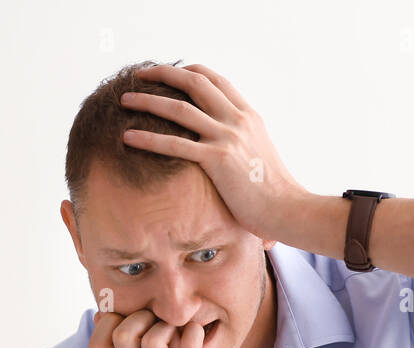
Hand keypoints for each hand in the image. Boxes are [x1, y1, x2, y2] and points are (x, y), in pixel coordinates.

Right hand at [88, 309, 233, 347]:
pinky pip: (189, 343)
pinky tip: (194, 336)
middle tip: (156, 323)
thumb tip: (101, 315)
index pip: (96, 346)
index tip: (128, 321)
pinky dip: (193, 330)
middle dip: (139, 317)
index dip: (108, 323)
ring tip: (176, 333)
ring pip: (152, 340)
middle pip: (122, 336)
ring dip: (166, 325)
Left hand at [119, 63, 305, 241]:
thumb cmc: (276, 193)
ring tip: (124, 99)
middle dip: (163, 74)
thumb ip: (244, 143)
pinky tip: (128, 137)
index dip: (188, 72)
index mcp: (249, 116)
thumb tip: (233, 150)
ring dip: (148, 101)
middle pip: (194, 83)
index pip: (215, 81)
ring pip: (179, 109)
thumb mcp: (261, 155)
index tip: (168, 74)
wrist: (290, 209)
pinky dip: (148, 138)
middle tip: (139, 75)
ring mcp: (227, 137)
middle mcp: (237, 120)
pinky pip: (175, 145)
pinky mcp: (217, 160)